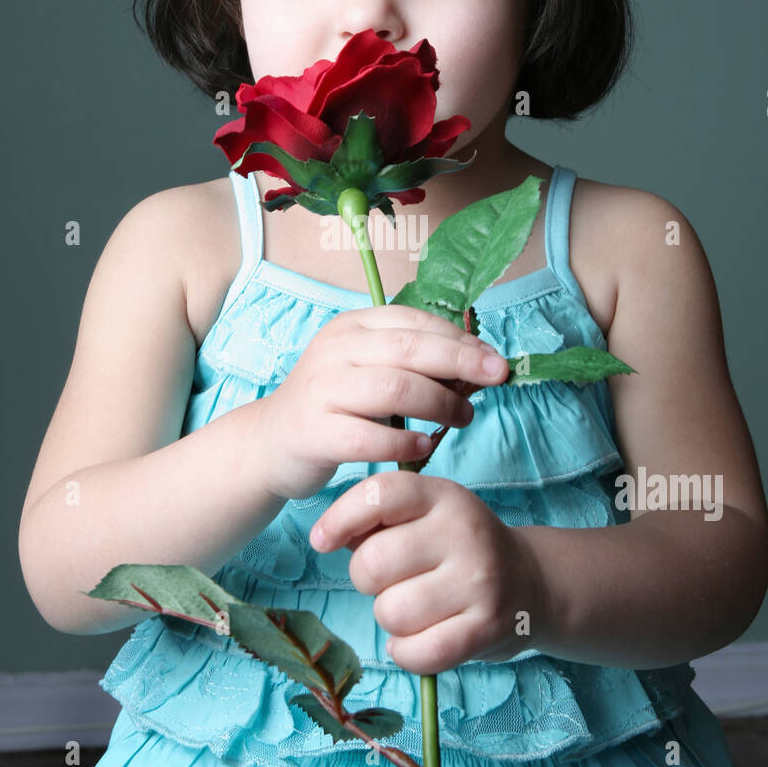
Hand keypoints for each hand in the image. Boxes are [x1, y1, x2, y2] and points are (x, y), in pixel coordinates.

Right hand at [260, 306, 508, 502]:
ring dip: (440, 403)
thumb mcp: (366, 369)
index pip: (413, 321)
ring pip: (393, 388)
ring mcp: (322, 390)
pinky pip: (368, 436)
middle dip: (461, 362)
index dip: (459, 338)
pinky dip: (405, 441)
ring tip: (463, 417)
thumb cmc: (333, 405)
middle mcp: (334, 351)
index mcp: (351, 327)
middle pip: (409, 349)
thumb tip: (476, 363)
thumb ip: (411, 362)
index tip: (494, 358)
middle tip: (496, 379)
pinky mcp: (315, 431)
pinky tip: (426, 445)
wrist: (271, 442)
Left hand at [309, 471, 548, 673]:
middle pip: (373, 563)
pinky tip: (416, 640)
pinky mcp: (486, 628)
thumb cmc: (459, 548)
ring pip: (390, 612)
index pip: (381, 494)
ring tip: (414, 608)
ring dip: (390, 618)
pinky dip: (405, 652)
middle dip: (366, 580)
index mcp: (443, 496)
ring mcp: (479, 581)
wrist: (532, 583)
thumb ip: (381, 519)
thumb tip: (330, 535)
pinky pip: (417, 652)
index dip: (341, 517)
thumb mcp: (428, 514)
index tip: (322, 540)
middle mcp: (464, 532)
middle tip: (391, 581)